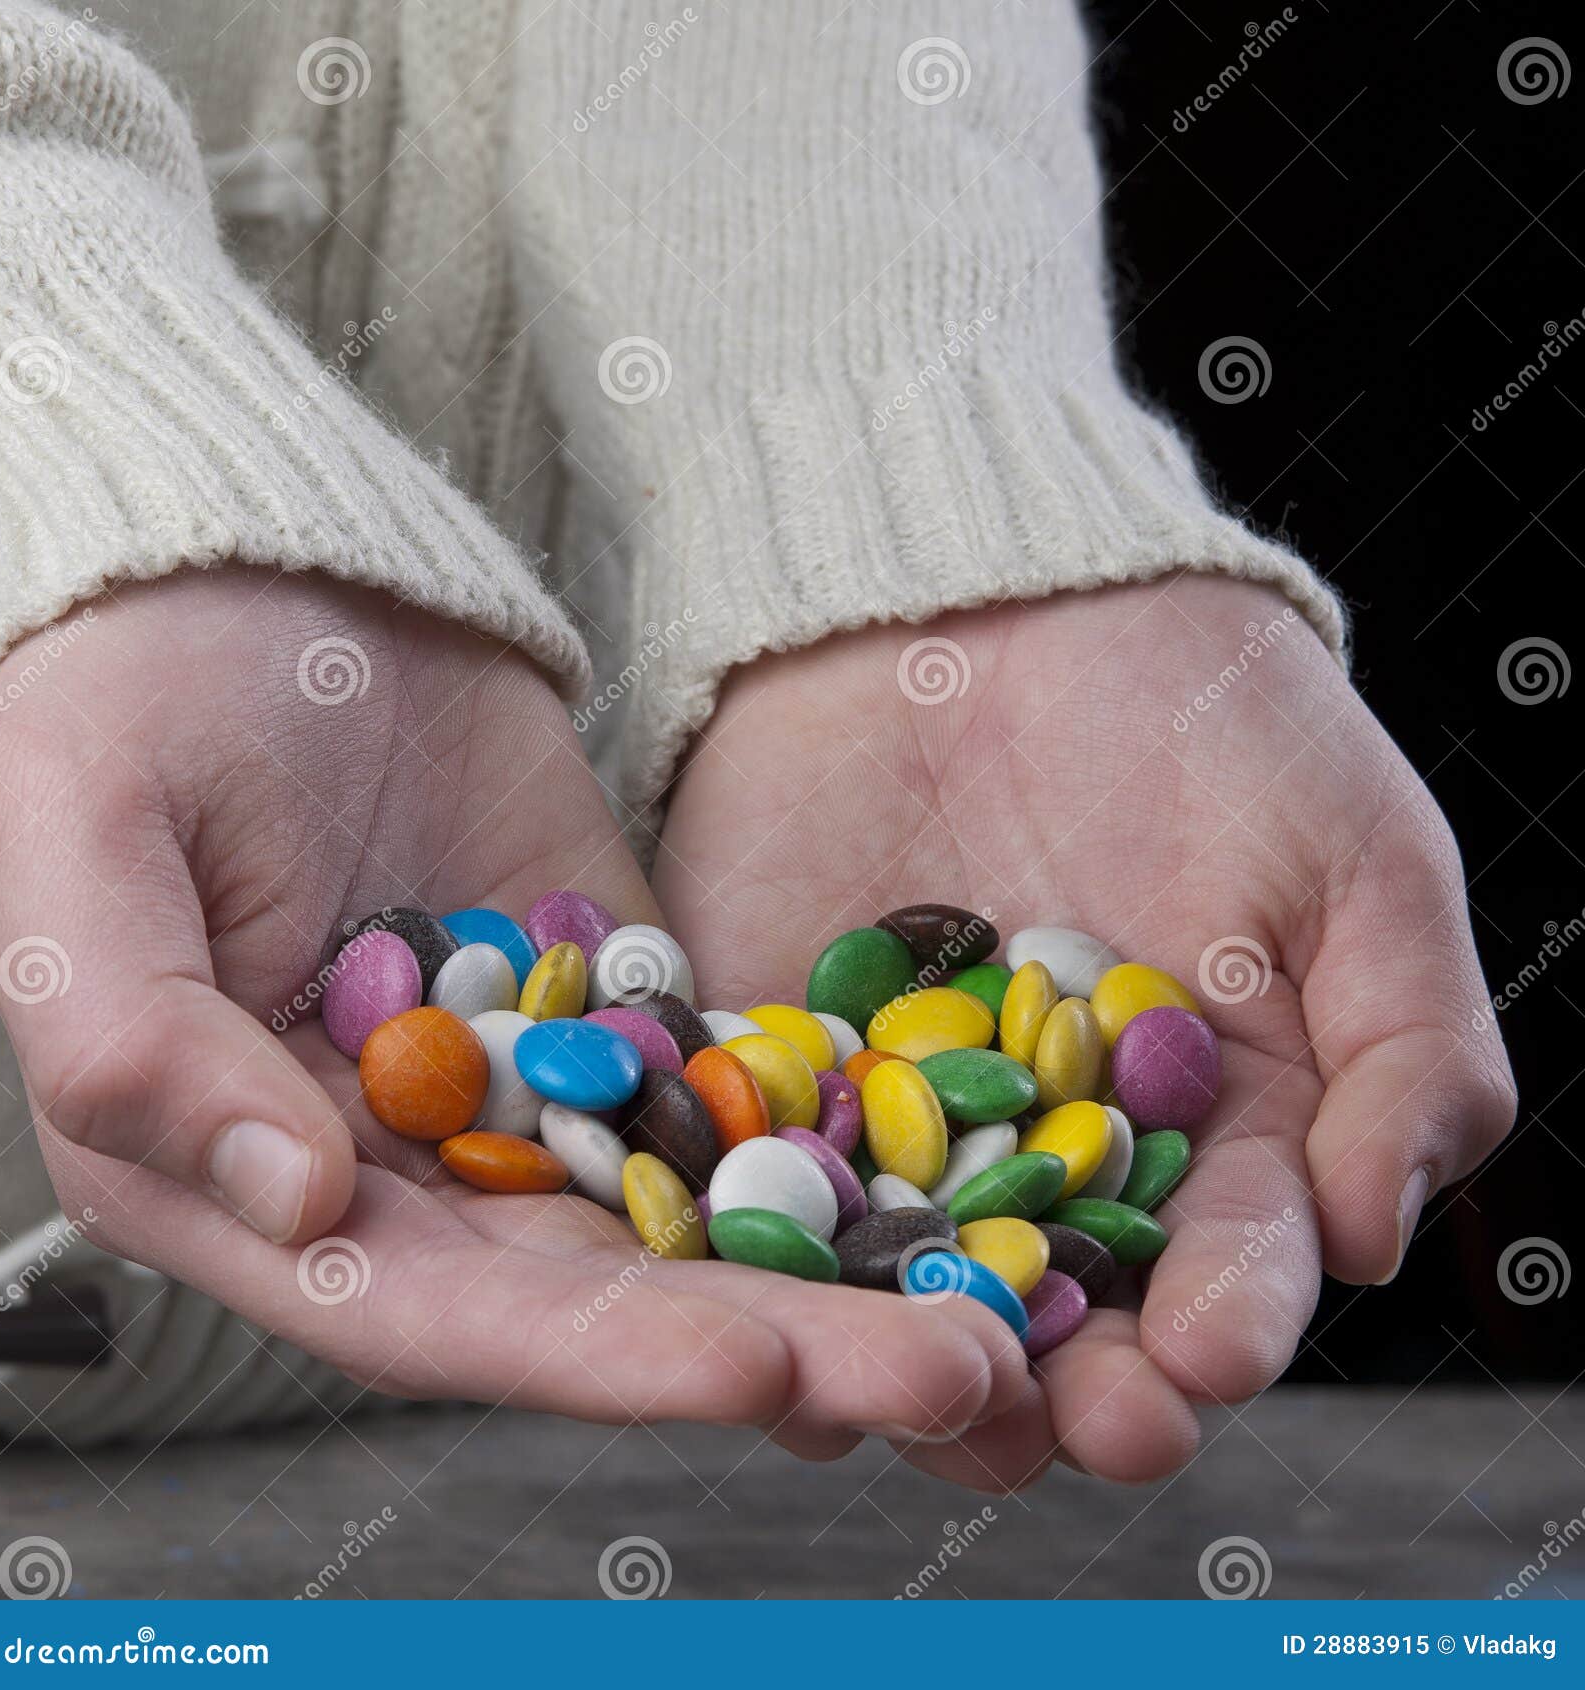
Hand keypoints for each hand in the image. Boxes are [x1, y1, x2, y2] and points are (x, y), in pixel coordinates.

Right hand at [0, 567, 1026, 1441]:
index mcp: (255, 1178)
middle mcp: (414, 1167)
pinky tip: (972, 1176)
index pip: (437, 1309)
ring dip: (846, 1268)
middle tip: (959, 1377)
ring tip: (1009, 1316)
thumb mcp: (80, 850)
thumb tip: (300, 1192)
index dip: (595, 1354)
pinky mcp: (624, 994)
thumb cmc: (115, 703)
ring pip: (696, 1208)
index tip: (756, 1367)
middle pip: (605, 1290)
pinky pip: (739, 1078)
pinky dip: (848, 1135)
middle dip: (778, 1339)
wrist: (250, 579)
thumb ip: (140, 1037)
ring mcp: (536, 1084)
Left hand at [655, 574, 1516, 1487]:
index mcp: (1211, 1120)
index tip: (1207, 1358)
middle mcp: (1058, 1147)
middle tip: (1075, 1428)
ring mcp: (910, 1116)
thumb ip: (1406, 1047)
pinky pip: (765, 1177)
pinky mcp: (782, 1063)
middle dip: (1077, 1379)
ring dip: (916, 1350)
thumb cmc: (1208, 717)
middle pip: (1069, 1303)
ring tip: (924, 1401)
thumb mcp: (1353, 860)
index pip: (1227, 1251)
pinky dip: (763, 1246)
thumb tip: (1376, 1240)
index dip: (1227, 1314)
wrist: (995, 592)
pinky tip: (768, 1311)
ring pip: (910, 1273)